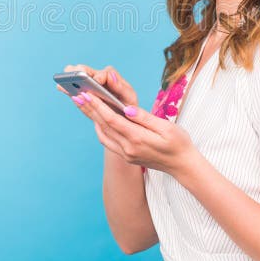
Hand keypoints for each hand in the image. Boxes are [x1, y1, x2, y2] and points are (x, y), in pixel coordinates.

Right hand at [56, 64, 138, 105]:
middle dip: (81, 72)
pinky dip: (68, 88)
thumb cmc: (127, 107)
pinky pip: (74, 89)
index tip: (95, 81)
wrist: (120, 119)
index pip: (107, 73)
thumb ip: (121, 87)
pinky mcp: (82, 93)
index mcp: (113, 78)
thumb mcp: (128, 98)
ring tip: (64, 82)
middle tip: (75, 74)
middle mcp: (100, 77)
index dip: (100, 76)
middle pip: (88, 70)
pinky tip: (61, 88)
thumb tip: (111, 76)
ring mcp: (89, 85)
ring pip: (78, 77)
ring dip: (71, 78)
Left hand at [69, 89, 196, 176]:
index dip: (98, 106)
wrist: (182, 166)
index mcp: (138, 139)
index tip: (86, 94)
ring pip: (103, 134)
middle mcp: (128, 148)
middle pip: (104, 126)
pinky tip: (97, 120)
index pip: (113, 120)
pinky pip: (108, 142)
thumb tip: (128, 109)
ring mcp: (126, 154)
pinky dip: (100, 129)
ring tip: (83, 104)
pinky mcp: (127, 156)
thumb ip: (145, 118)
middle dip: (90, 110)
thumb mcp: (167, 127)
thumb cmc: (179, 143)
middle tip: (77, 96)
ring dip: (92, 119)